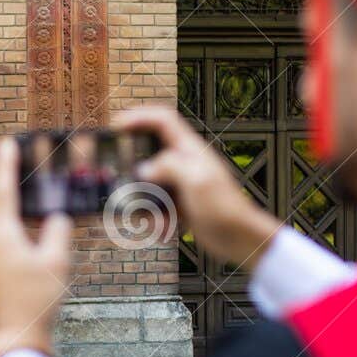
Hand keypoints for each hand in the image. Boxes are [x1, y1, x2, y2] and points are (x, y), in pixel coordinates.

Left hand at [0, 136, 71, 356]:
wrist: (17, 338)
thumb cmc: (36, 301)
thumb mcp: (56, 262)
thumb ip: (57, 232)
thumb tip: (57, 218)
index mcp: (2, 235)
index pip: (3, 191)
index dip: (6, 165)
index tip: (6, 143)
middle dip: (8, 183)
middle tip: (16, 163)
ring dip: (11, 207)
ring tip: (24, 193)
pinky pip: (0, 240)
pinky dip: (12, 227)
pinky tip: (25, 230)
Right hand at [113, 106, 282, 271]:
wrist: (240, 239)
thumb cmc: (225, 208)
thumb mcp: (196, 181)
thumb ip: (168, 167)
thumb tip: (143, 169)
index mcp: (189, 150)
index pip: (163, 120)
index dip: (139, 117)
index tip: (117, 125)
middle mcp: (184, 163)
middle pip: (149, 154)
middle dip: (133, 169)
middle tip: (118, 179)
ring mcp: (181, 184)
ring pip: (149, 186)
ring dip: (144, 204)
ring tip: (153, 220)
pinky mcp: (180, 204)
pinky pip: (157, 207)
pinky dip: (156, 220)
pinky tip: (165, 231)